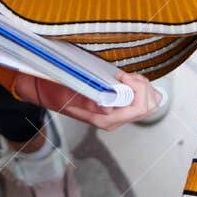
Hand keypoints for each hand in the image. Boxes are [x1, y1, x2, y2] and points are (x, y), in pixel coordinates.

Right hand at [9, 68, 160, 129]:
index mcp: (106, 119)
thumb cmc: (57, 91)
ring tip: (126, 77)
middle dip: (143, 87)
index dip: (137, 88)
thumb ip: (89, 99)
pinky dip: (139, 86)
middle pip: (149, 106)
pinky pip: (142, 99)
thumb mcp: (70, 93)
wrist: (47, 93)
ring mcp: (119, 114)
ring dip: (142, 86)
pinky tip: (127, 80)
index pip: (139, 108)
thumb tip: (110, 105)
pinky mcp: (119, 106)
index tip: (122, 76)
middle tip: (126, 76)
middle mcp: (115, 119)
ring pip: (150, 103)